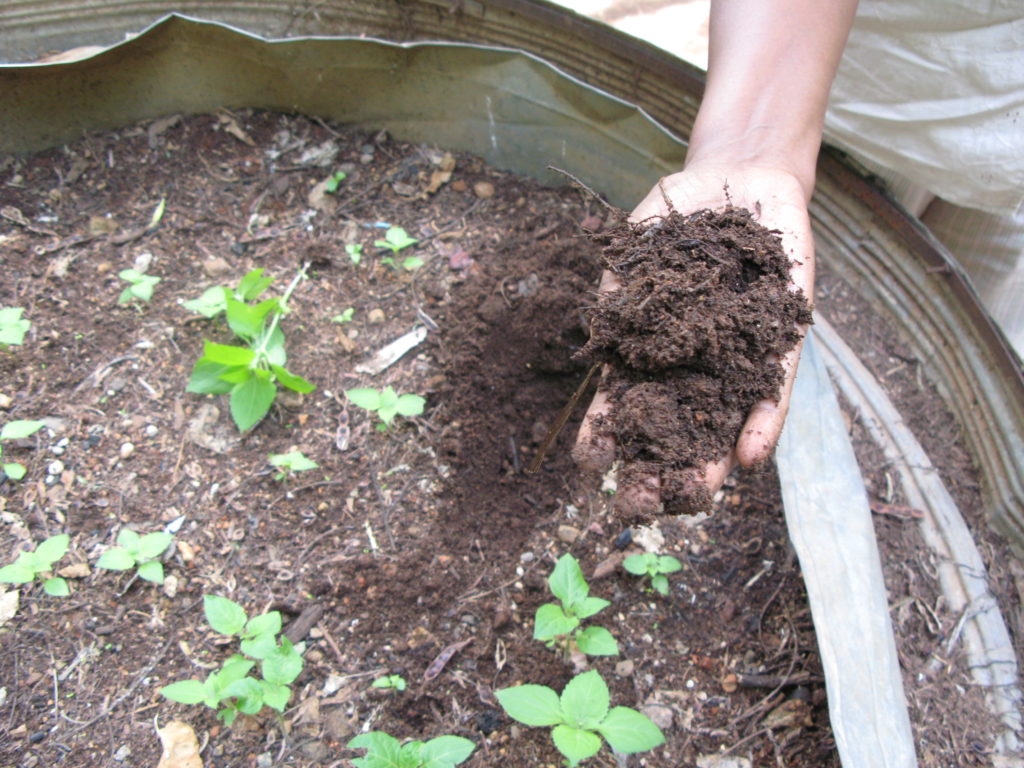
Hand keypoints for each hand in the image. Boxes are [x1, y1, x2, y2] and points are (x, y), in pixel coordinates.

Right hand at [572, 162, 814, 516]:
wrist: (739, 174)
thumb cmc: (677, 213)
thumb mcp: (635, 252)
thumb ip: (621, 299)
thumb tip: (604, 348)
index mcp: (650, 351)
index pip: (623, 403)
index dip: (606, 433)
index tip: (590, 462)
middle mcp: (692, 364)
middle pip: (672, 428)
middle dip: (656, 468)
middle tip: (639, 507)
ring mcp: (736, 357)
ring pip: (723, 421)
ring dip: (709, 463)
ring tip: (693, 497)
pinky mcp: (781, 341)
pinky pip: (774, 388)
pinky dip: (763, 421)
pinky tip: (750, 456)